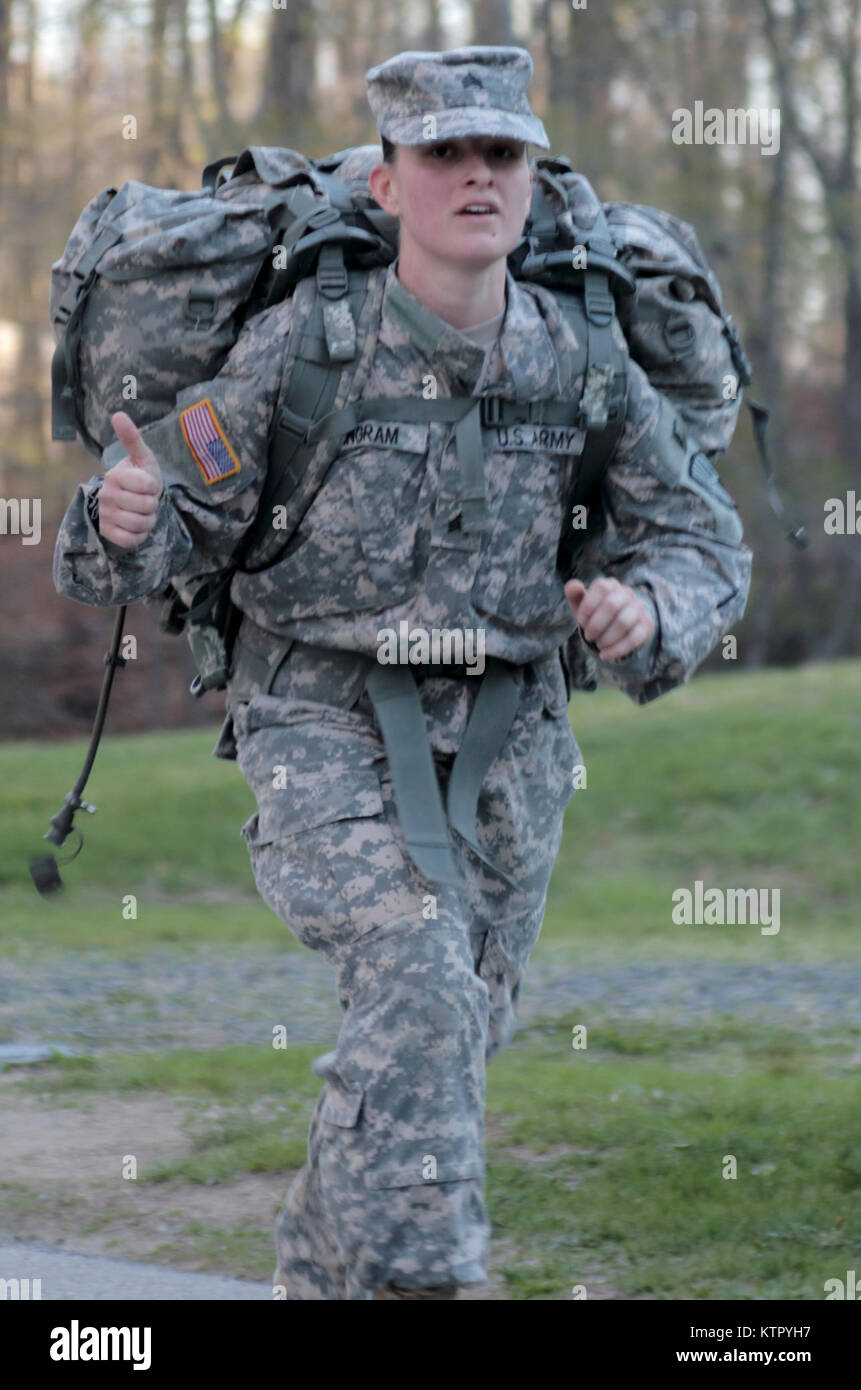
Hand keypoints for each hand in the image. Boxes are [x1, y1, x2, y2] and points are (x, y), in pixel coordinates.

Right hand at [99, 411, 163, 548]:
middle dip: (153, 505)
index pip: (148, 486)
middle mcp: (106, 494)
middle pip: (147, 506)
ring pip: (140, 524)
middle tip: (145, 500)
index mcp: (115, 475)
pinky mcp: (106, 532)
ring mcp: (105, 515)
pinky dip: (140, 535)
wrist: (126, 502)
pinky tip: (136, 526)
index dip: (154, 488)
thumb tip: (118, 414)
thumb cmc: (139, 477)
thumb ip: (132, 439)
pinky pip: (132, 540)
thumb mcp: (141, 458)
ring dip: (148, 521)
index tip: (147, 485)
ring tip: (143, 513)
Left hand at [564, 576, 654, 662]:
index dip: (588, 606)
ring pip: (623, 623)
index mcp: (610, 585)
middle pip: (611, 605)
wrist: (616, 629)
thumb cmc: (595, 614)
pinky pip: (634, 638)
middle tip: (588, 636)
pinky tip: (605, 655)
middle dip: (595, 625)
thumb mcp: (581, 605)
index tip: (581, 621)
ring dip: (606, 638)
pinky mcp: (647, 625)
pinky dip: (616, 650)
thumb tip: (573, 586)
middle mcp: (627, 593)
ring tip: (598, 645)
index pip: (601, 588)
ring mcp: (639, 608)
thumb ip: (574, 594)